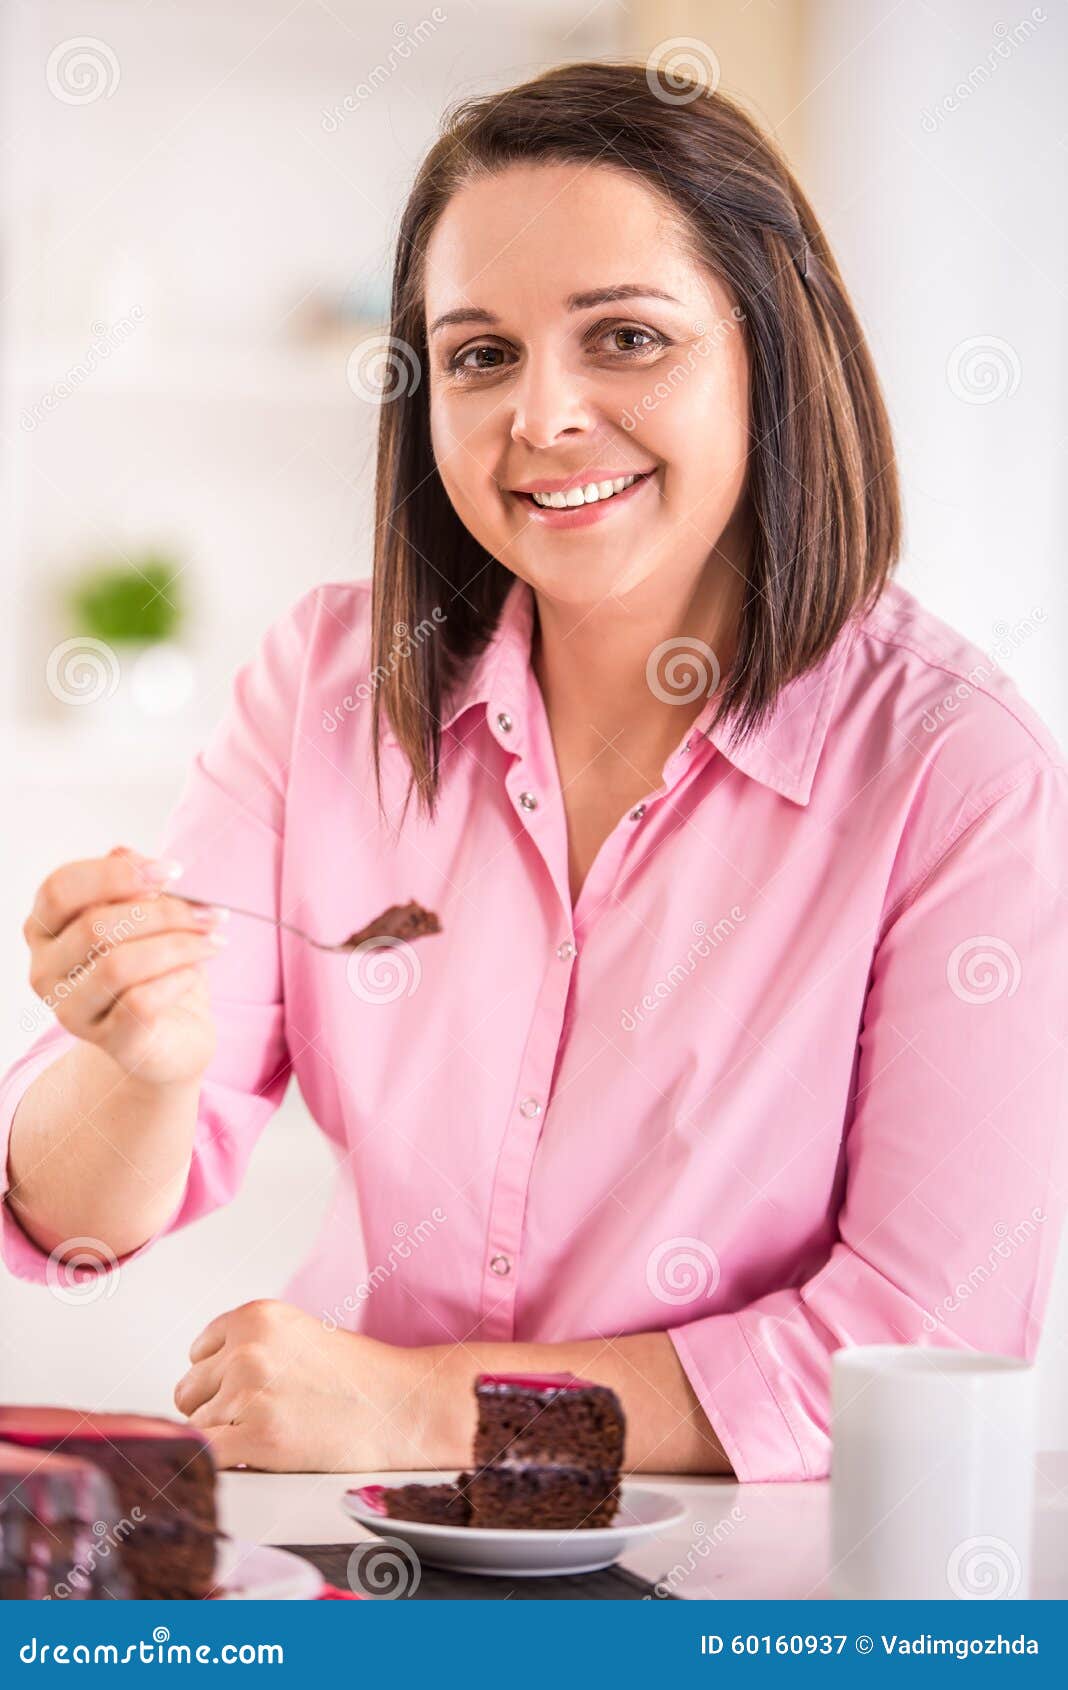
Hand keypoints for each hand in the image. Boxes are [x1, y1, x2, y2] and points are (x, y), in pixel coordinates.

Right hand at [24, 845, 223, 1085]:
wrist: (173, 1037)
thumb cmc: (154, 969)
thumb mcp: (146, 918)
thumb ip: (131, 885)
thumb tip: (126, 852)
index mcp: (46, 929)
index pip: (61, 889)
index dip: (116, 874)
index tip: (172, 872)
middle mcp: (45, 970)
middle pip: (95, 926)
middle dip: (164, 912)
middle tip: (210, 913)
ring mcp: (71, 1010)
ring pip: (117, 964)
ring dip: (178, 945)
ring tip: (212, 942)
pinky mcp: (107, 1042)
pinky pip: (140, 1003)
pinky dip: (178, 980)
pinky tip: (194, 974)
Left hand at [173, 1299, 429, 1471]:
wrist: (402, 1406)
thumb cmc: (359, 1377)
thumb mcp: (297, 1334)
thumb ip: (249, 1345)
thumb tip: (203, 1380)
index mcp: (254, 1316)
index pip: (198, 1354)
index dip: (219, 1379)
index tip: (248, 1392)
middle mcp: (245, 1348)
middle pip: (189, 1392)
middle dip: (216, 1410)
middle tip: (261, 1417)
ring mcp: (248, 1392)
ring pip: (197, 1428)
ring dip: (226, 1439)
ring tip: (274, 1433)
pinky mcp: (257, 1436)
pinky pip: (205, 1457)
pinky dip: (221, 1464)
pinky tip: (252, 1459)